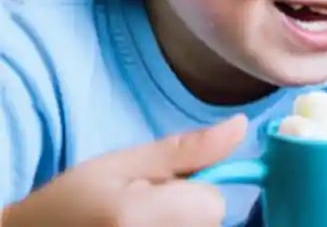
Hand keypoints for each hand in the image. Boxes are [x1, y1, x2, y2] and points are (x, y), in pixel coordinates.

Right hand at [2, 115, 245, 226]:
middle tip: (142, 211)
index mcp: (137, 217)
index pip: (213, 204)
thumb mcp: (121, 164)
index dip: (193, 192)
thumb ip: (185, 151)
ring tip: (137, 224)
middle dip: (187, 212)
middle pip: (209, 224)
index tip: (161, 190)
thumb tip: (241, 126)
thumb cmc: (71, 202)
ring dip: (180, 226)